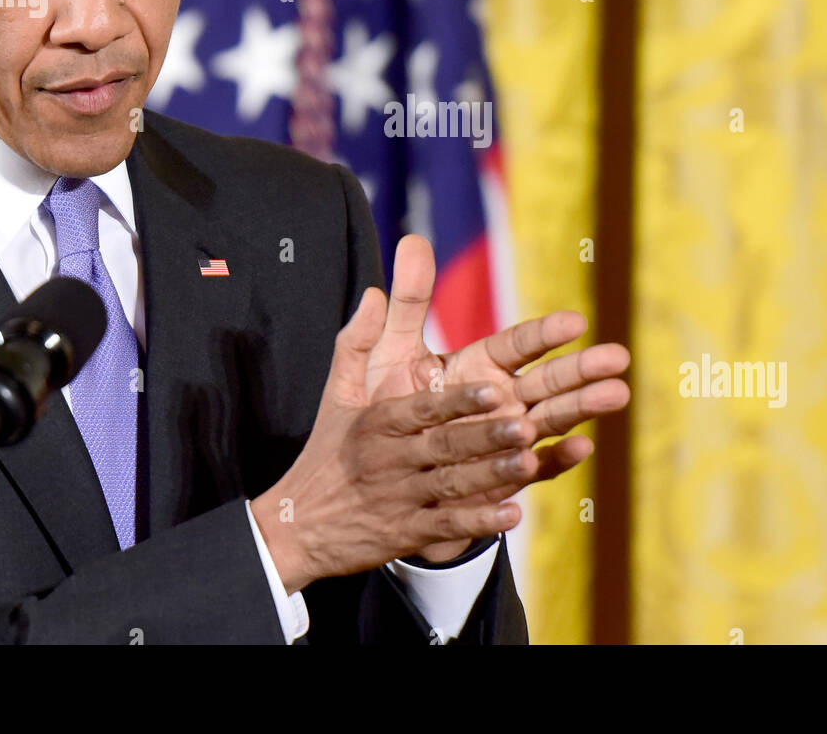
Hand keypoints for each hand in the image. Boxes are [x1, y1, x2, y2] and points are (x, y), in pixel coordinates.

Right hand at [250, 286, 538, 593]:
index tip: (492, 390)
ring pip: (450, 486)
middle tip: (524, 424)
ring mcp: (399, 499)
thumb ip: (357, 342)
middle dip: (483, 436)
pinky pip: (446, 527)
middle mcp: (389, 460)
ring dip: (491, 476)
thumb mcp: (336, 396)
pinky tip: (513, 513)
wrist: (297, 527)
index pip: (421, 409)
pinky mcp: (405, 534)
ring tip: (529, 462)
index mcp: (376, 424)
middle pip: (442, 446)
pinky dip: (478, 522)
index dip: (456, 401)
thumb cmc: (326, 451)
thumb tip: (373, 292)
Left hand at [365, 236, 630, 561]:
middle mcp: (500, 399)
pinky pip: (537, 469)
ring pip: (552, 419)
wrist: (371, 478)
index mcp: (477, 366)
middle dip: (582, 369)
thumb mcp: (386, 353)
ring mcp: (506, 440)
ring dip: (584, 407)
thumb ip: (405, 302)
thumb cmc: (381, 409)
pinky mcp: (503, 479)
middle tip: (618, 358)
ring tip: (617, 393)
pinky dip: (559, 459)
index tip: (574, 322)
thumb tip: (411, 240)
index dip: (545, 333)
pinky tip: (583, 447)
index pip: (518, 345)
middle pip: (547, 380)